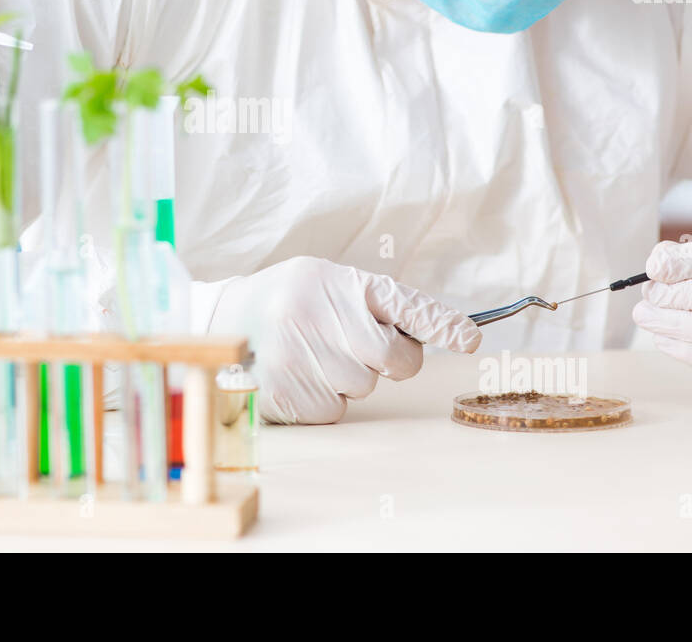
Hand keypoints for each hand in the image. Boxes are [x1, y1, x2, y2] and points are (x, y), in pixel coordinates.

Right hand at [202, 257, 480, 423]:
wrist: (221, 323)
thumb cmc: (291, 302)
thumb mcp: (329, 284)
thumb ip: (379, 305)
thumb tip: (448, 333)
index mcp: (336, 282)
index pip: (401, 302)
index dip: (439, 322)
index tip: (471, 339)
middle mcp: (317, 315)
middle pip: (391, 358)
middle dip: (389, 361)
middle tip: (362, 348)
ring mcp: (299, 357)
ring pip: (362, 387)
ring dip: (348, 379)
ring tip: (314, 355)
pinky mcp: (285, 393)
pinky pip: (333, 409)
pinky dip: (323, 398)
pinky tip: (299, 375)